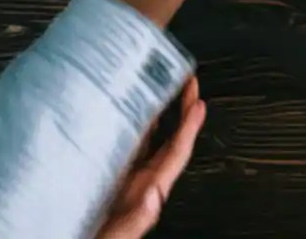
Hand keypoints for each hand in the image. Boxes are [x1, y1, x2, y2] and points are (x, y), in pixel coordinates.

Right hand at [97, 77, 205, 238]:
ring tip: (160, 86)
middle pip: (169, 140)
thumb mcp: (118, 235)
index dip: (189, 128)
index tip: (199, 103)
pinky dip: (127, 126)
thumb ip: (138, 218)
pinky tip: (121, 111)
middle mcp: (140, 181)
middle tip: (187, 83)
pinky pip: (123, 146)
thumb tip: (155, 196)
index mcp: (147, 190)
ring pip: (147, 140)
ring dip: (156, 114)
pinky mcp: (105, 177)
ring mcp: (124, 178)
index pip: (176, 153)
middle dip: (181, 111)